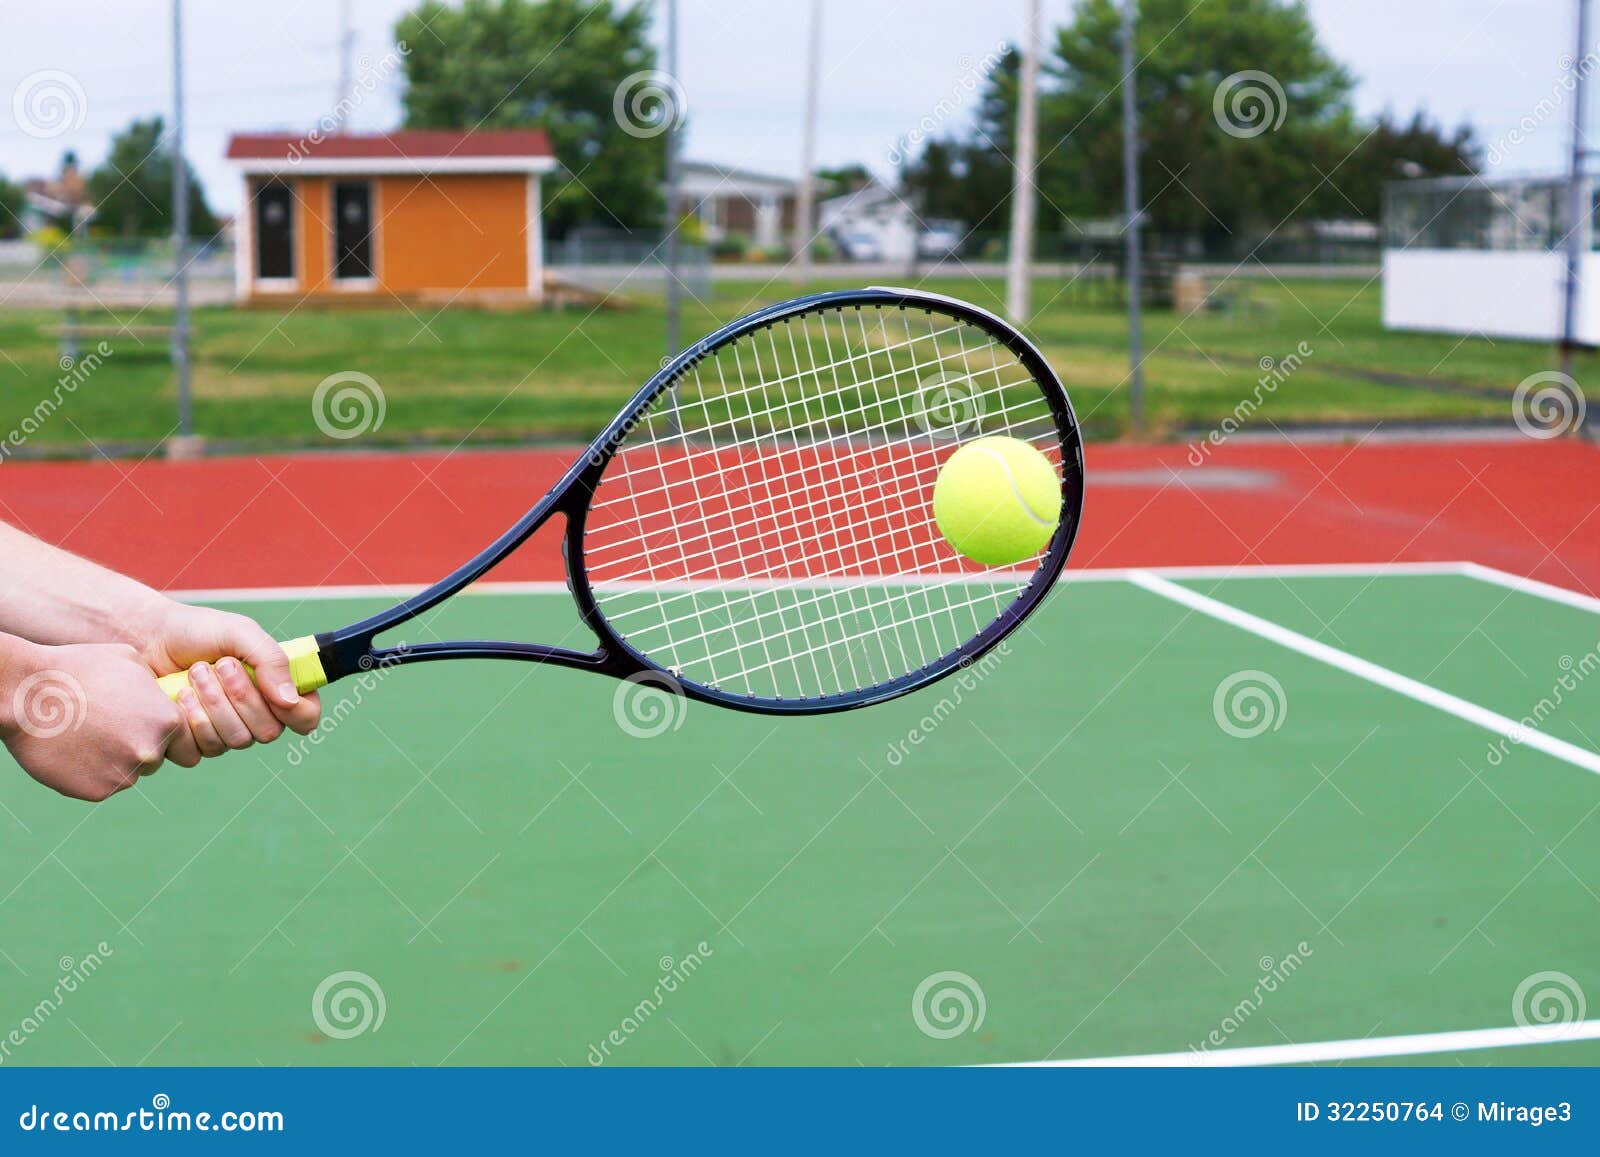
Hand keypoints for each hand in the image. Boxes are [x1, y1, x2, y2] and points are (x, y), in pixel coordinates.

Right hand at [1, 639, 194, 801]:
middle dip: (139, 747)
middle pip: (156, 759)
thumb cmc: (78, 670)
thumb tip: (167, 699)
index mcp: (167, 721)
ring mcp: (123, 775)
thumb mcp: (131, 663)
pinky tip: (72, 749)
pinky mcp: (96, 792)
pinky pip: (102, 785)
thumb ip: (157, 689)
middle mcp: (151, 751)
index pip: (186, 743)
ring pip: (128, 773)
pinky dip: (89, 773)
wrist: (27, 695)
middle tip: (109, 729)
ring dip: (114, 760)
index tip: (147, 728)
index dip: (169, 737)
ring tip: (86, 735)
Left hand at [138, 602, 320, 755]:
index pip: (305, 717)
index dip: (298, 714)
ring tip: (194, 673)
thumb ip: (272, 660)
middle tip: (219, 665)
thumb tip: (290, 700)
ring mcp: (225, 732)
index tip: (279, 696)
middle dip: (241, 696)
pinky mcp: (194, 742)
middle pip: (268, 732)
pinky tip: (178, 696)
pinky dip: (190, 721)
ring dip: (213, 703)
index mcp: (276, 688)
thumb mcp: (241, 633)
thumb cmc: (198, 631)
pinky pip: (202, 751)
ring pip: (235, 741)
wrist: (147, 638)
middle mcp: (256, 715)